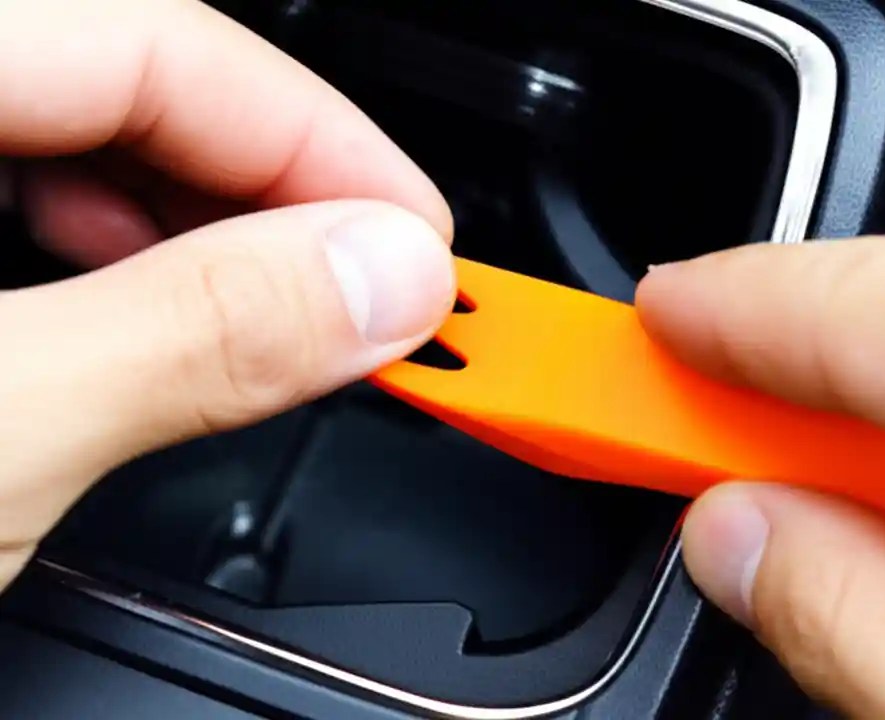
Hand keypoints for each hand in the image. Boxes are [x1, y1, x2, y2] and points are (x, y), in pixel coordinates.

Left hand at [0, 0, 454, 589]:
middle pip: (122, 66)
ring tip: (268, 301)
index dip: (323, 140)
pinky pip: (4, 170)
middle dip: (270, 183)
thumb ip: (192, 335)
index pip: (159, 38)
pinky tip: (124, 296)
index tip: (423, 245)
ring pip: (66, 116)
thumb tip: (378, 277)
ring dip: (187, 211)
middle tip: (368, 285)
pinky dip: (92, 236)